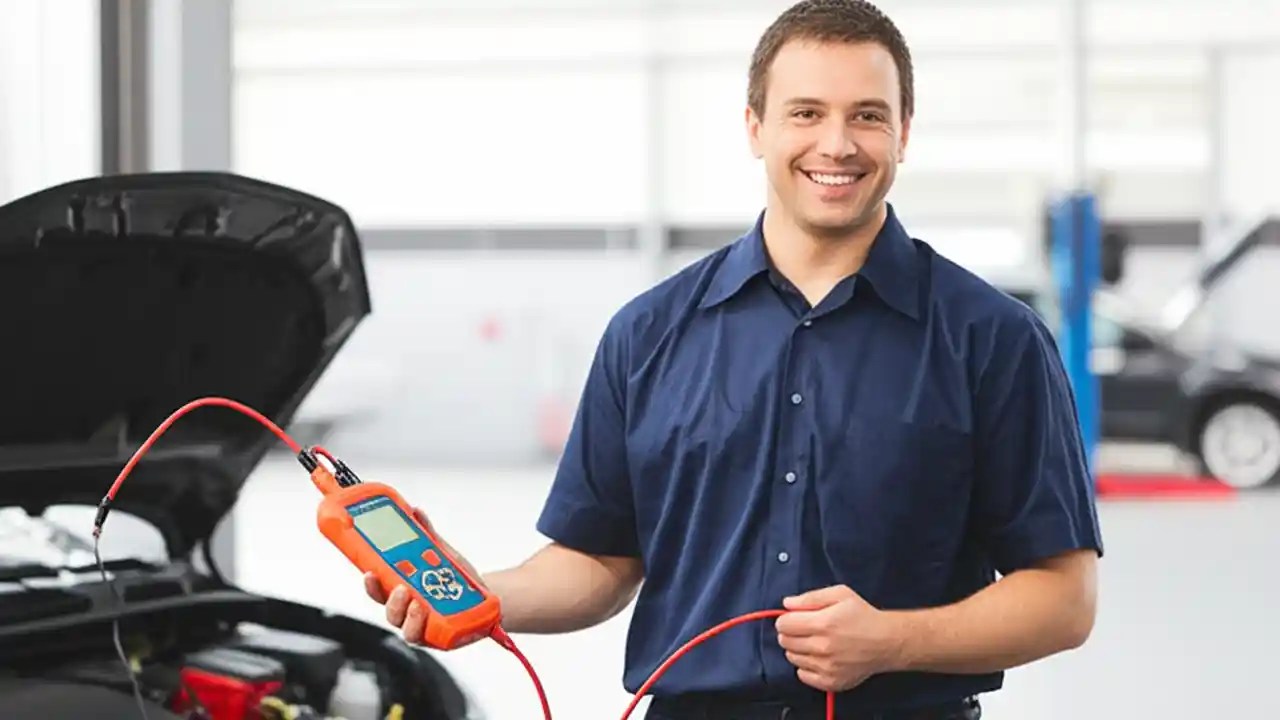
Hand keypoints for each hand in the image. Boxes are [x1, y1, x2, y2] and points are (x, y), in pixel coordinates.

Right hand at [362, 507, 488, 646]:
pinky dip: (426, 627)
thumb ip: (427, 535)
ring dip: (408, 615)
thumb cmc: (454, 580)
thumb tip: (416, 513)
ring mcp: (421, 626)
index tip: (369, 572)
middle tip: (400, 587)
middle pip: (388, 610)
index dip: (370, 583)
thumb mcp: (441, 553)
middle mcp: (407, 611)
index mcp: (401, 590)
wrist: (483, 599)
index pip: (379, 589)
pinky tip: (431, 615)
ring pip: (405, 627)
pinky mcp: (437, 637)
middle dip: (391, 600)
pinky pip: (428, 637)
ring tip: (417, 602)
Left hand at [774, 585, 902, 692]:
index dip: (785, 619)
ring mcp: (826, 667)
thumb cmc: (863, 616)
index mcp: (823, 623)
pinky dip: (805, 667)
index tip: (793, 618)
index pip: (783, 624)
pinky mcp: (831, 681)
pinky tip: (818, 657)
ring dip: (798, 649)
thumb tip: (787, 604)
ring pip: (792, 658)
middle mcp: (823, 647)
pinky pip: (802, 676)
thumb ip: (810, 598)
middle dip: (790, 633)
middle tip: (804, 629)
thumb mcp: (840, 594)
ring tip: (814, 642)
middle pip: (785, 641)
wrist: (886, 642)